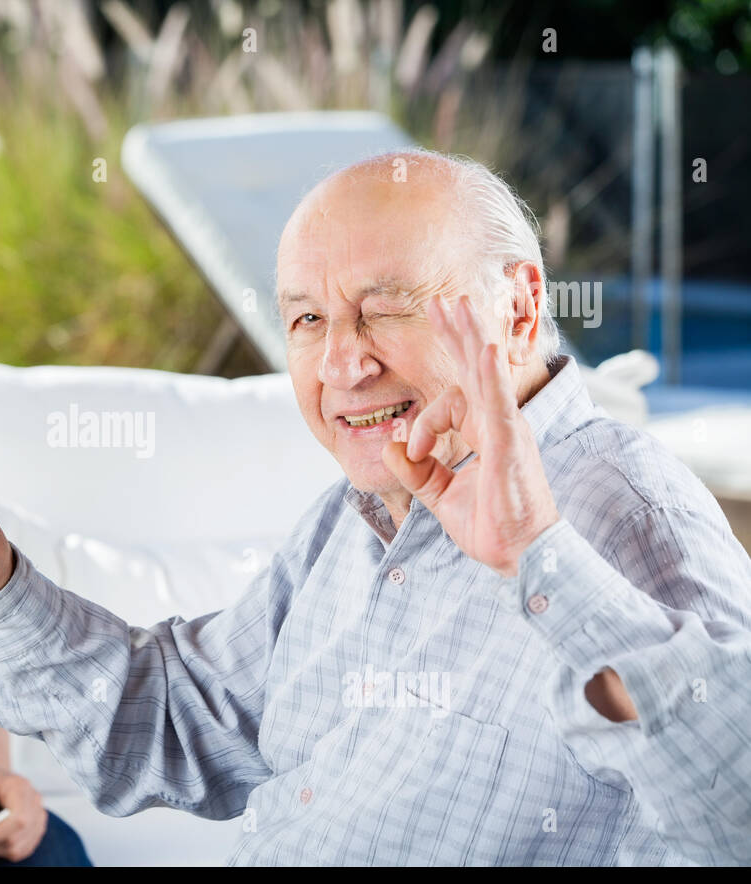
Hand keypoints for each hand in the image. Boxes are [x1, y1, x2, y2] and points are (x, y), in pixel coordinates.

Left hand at [381, 294, 559, 576]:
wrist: (519, 556)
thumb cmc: (490, 526)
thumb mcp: (440, 495)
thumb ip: (415, 471)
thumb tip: (390, 447)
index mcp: (485, 432)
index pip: (452, 400)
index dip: (423, 420)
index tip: (411, 451)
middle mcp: (498, 423)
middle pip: (475, 367)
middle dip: (456, 333)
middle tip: (441, 301)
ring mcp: (507, 429)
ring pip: (486, 373)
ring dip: (471, 336)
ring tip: (459, 304)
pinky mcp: (510, 442)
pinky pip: (499, 400)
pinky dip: (491, 374)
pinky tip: (486, 347)